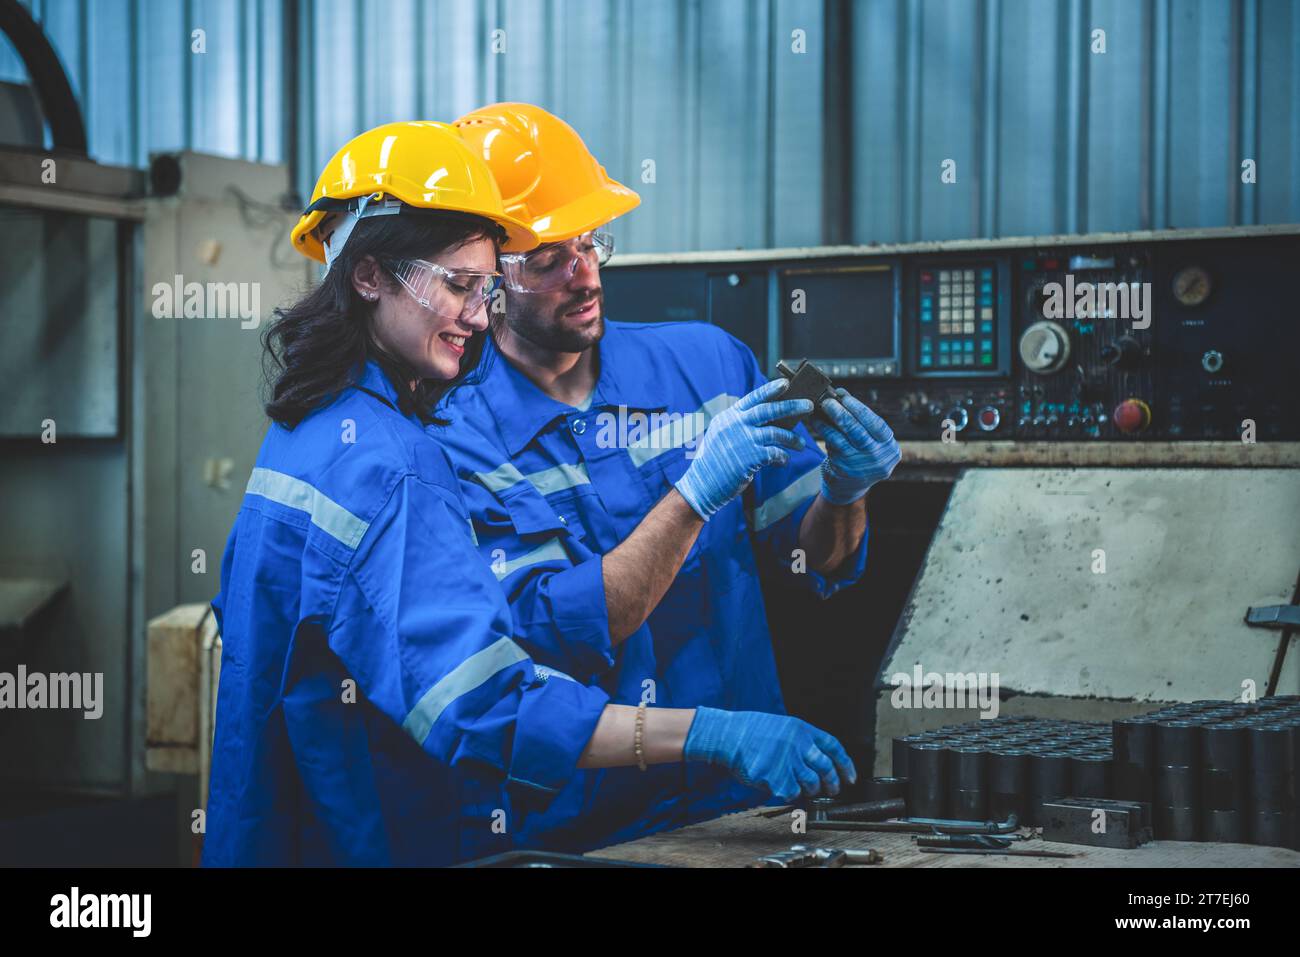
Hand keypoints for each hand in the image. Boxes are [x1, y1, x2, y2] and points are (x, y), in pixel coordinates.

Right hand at [674, 379, 811, 520]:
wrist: (703, 485)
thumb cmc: (714, 461)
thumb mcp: (721, 435)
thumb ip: (739, 425)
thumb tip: (768, 420)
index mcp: (729, 417)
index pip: (752, 398)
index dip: (770, 390)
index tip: (786, 383)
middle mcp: (735, 425)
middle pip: (769, 411)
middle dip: (791, 406)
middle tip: (809, 405)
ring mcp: (743, 441)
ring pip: (776, 433)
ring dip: (792, 439)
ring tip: (800, 445)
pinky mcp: (750, 458)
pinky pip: (775, 453)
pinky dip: (783, 457)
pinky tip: (784, 461)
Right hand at [683, 707, 856, 802]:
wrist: (727, 735)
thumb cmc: (750, 731)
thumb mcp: (781, 726)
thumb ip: (801, 741)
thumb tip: (819, 762)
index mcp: (802, 729)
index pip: (834, 747)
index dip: (845, 764)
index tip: (850, 777)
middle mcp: (798, 744)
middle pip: (826, 768)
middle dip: (833, 783)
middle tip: (832, 790)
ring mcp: (788, 761)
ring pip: (812, 784)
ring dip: (812, 791)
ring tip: (806, 790)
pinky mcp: (776, 777)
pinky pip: (792, 793)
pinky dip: (790, 794)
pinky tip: (782, 787)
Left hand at [818, 388, 900, 504]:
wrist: (851, 486)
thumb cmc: (861, 455)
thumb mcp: (870, 441)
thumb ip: (861, 421)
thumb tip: (841, 395)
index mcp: (890, 448)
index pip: (877, 425)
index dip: (860, 409)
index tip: (845, 397)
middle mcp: (878, 459)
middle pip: (859, 432)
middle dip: (842, 413)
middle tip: (828, 401)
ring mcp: (860, 466)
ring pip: (843, 439)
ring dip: (829, 422)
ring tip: (819, 409)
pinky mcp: (843, 470)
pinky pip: (832, 447)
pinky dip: (824, 432)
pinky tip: (817, 422)